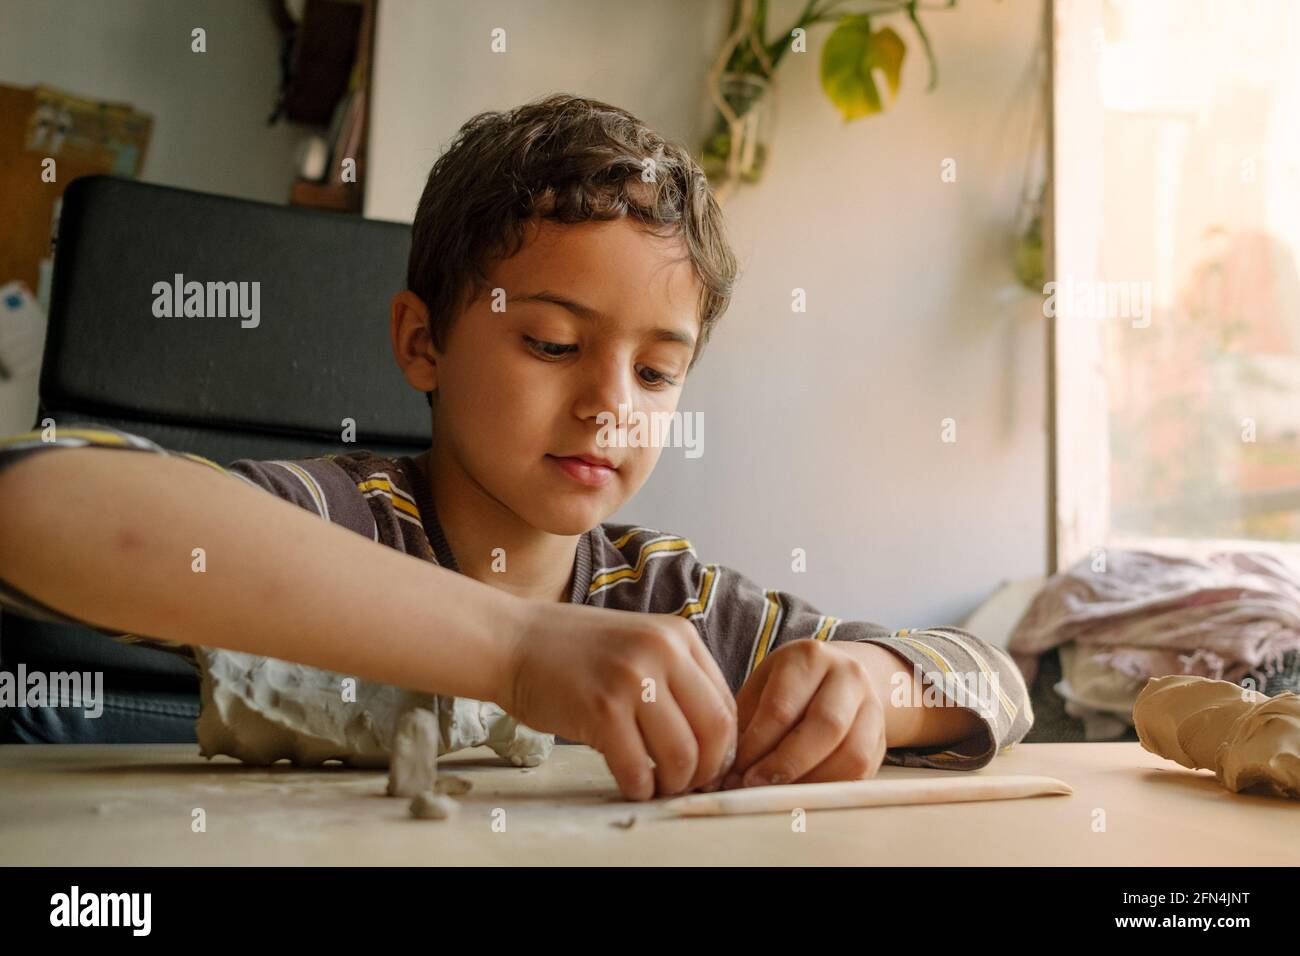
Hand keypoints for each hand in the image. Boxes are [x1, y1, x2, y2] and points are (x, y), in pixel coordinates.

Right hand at [499, 601, 737, 801]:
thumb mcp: (638, 645)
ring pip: (682, 754)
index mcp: (678, 636)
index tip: (708, 765)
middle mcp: (662, 652)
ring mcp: (632, 679)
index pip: (726, 703)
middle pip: (714, 730)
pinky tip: (631, 784)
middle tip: (687, 783)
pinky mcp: (602, 709)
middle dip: (706, 769)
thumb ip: (674, 679)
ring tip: (656, 786)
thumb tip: (710, 741)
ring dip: (673, 783)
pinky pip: (637, 767)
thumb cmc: (572, 651)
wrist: (512, 641)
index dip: (723, 746)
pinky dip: (639, 787)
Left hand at [723, 639, 885, 788]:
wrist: (839, 678)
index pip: (782, 707)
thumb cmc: (787, 687)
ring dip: (811, 782)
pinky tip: (803, 793)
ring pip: (851, 754)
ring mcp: (872, 706)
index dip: (757, 746)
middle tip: (756, 785)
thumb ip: (745, 725)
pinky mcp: (881, 738)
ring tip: (778, 793)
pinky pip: (862, 772)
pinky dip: (830, 788)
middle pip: (825, 726)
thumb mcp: (762, 688)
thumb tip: (725, 774)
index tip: (736, 771)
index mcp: (810, 657)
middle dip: (787, 764)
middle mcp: (849, 676)